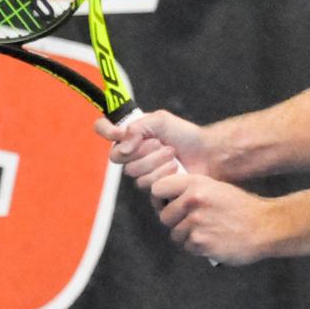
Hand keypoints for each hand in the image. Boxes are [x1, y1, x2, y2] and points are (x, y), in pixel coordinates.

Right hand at [94, 109, 209, 190]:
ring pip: (133, 172)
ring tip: (172, 154)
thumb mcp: (160, 121)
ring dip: (155, 161)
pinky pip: (146, 184)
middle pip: (117, 157)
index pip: (103, 129)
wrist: (206, 153)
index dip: (106, 131)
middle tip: (160, 143)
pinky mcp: (151, 187)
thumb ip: (137, 127)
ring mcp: (140, 171)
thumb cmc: (184, 135)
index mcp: (130, 134)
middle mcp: (131, 153)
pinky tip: (176, 168)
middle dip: (142, 150)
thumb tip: (121, 144)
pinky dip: (163, 173)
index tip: (119, 133)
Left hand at [148, 172, 274, 265]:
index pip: (158, 188)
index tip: (167, 202)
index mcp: (196, 183)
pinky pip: (187, 247)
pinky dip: (198, 247)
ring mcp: (196, 223)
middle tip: (192, 222)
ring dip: (187, 236)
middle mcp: (193, 201)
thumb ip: (192, 191)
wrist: (265, 226)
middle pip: (164, 216)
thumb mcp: (217, 188)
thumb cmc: (241, 207)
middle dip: (175, 221)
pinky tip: (213, 240)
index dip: (160, 197)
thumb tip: (167, 200)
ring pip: (175, 234)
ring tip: (207, 231)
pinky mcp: (200, 243)